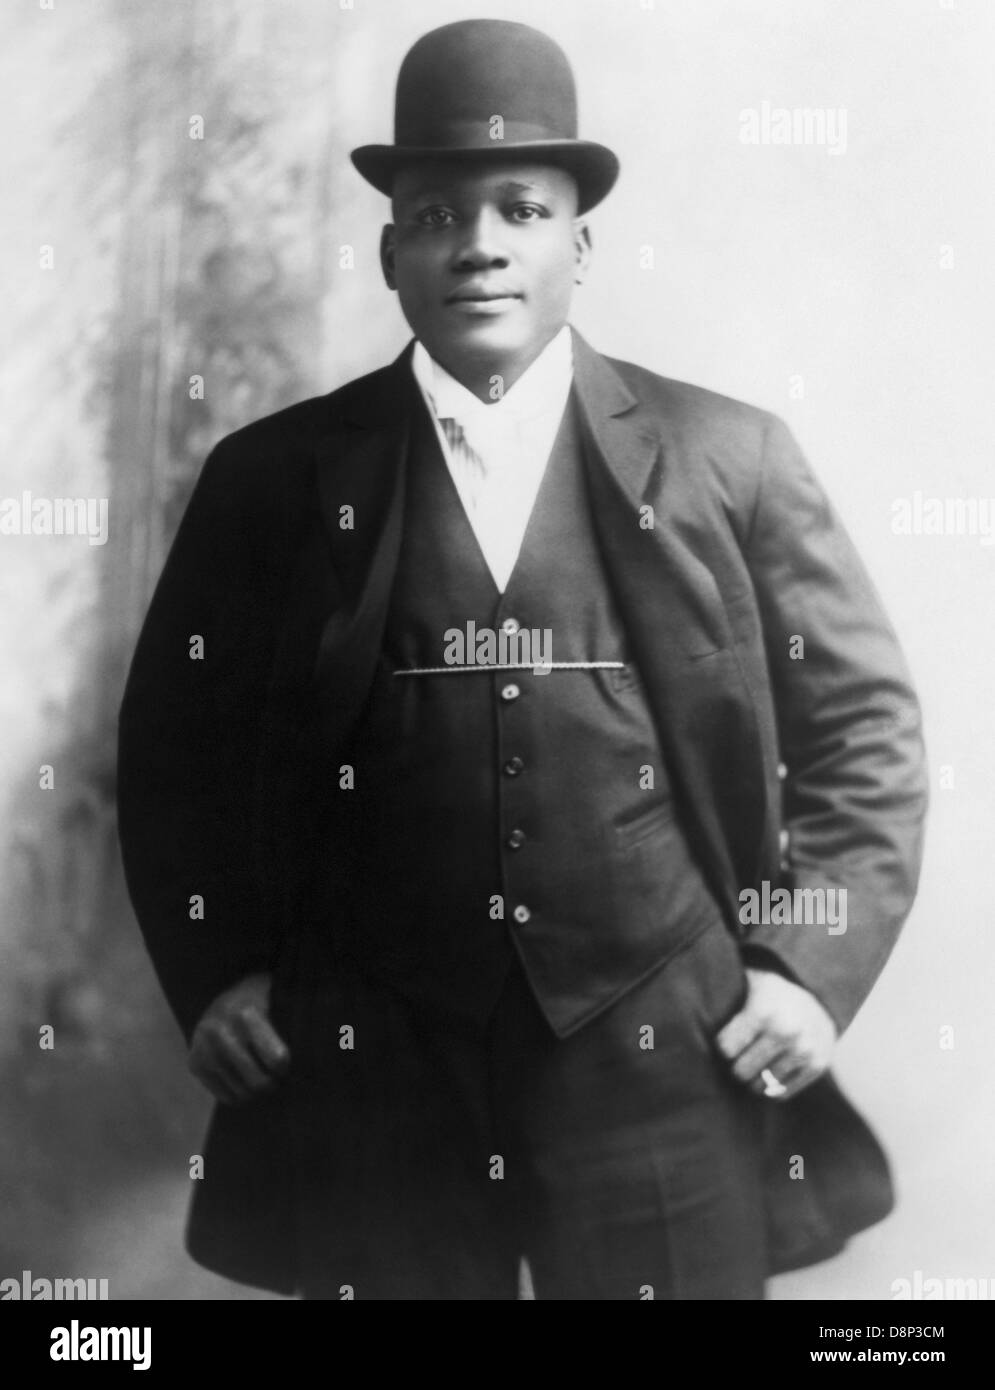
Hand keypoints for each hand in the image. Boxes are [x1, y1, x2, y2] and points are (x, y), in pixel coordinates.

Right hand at [188, 972, 290, 1104]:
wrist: (217, 996)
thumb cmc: (260, 998)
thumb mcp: (278, 996)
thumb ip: (296, 1019)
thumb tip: (328, 1045)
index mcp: (246, 1013)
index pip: (277, 1060)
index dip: (285, 1066)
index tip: (286, 1061)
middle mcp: (220, 1032)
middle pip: (259, 1083)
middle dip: (272, 1083)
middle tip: (277, 1078)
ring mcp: (203, 1050)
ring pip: (243, 1094)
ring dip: (256, 1091)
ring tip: (262, 1077)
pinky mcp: (194, 1065)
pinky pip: (226, 1097)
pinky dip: (239, 1094)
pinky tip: (244, 1079)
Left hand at [715, 968, 836, 1100]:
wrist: (820, 999)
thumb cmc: (772, 994)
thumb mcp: (749, 983)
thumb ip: (725, 994)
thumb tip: (687, 1003)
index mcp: (763, 1011)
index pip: (725, 1048)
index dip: (722, 1046)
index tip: (725, 1042)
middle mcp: (786, 1032)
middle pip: (741, 1071)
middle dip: (735, 1066)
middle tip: (737, 1059)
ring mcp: (804, 1050)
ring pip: (760, 1085)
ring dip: (752, 1079)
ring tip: (751, 1067)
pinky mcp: (817, 1066)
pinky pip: (781, 1093)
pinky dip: (770, 1088)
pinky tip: (767, 1074)